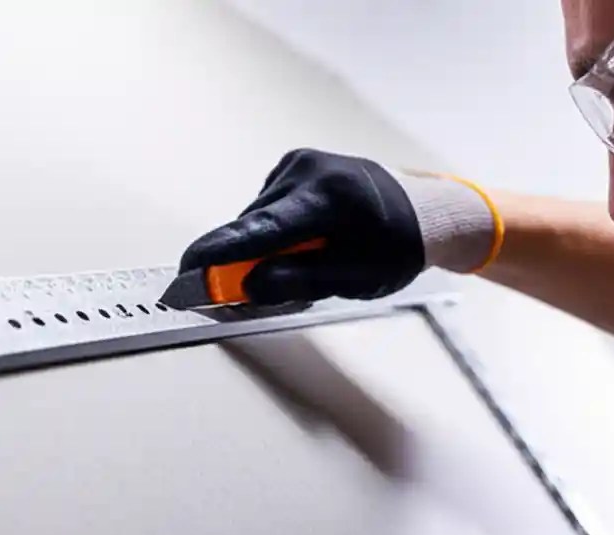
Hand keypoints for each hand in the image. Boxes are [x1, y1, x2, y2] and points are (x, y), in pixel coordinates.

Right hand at [178, 148, 497, 304]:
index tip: (189, 270)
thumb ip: (302, 280)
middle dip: (245, 262)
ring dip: (265, 246)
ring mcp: (299, 163)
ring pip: (257, 219)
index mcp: (330, 198)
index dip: (220, 252)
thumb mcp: (359, 278)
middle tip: (251, 293)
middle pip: (253, 227)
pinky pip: (267, 209)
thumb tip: (250, 286)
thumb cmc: (398, 246)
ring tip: (311, 258)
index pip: (262, 229)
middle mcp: (309, 170)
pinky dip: (276, 230)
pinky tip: (308, 238)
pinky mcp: (294, 165)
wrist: (425, 209)